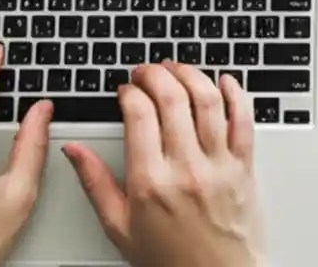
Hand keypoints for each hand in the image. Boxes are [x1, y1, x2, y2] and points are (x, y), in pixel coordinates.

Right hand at [63, 62, 264, 266]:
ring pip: (208, 101)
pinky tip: (223, 81)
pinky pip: (244, 120)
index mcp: (151, 183)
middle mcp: (186, 170)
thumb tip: (73, 150)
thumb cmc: (169, 260)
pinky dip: (235, 94)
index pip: (139, 115)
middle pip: (172, 98)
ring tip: (176, 69)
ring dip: (190, 74)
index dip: (129, 92)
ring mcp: (218, 166)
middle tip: (146, 72)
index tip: (125, 90)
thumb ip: (94, 183)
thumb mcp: (119, 226)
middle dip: (155, 74)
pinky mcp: (244, 168)